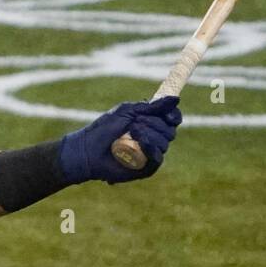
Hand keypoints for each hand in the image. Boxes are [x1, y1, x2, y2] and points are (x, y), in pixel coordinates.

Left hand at [59, 96, 180, 182]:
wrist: (88, 150)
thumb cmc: (104, 129)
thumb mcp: (128, 111)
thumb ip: (153, 106)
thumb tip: (176, 99)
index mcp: (150, 122)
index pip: (172, 118)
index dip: (174, 115)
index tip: (169, 115)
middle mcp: (153, 138)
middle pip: (170, 129)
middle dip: (155, 123)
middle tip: (135, 122)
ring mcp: (151, 153)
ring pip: (165, 142)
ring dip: (150, 134)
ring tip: (131, 131)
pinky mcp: (147, 167)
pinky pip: (158, 157)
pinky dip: (151, 148)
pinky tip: (141, 142)